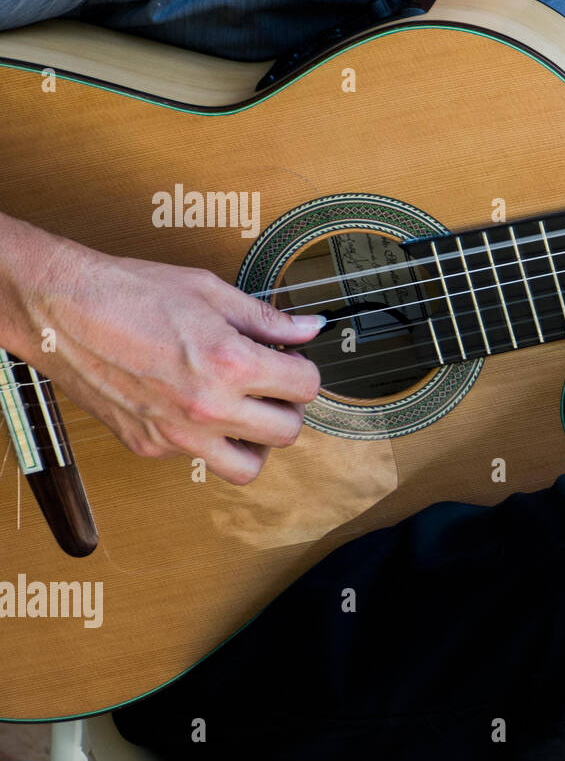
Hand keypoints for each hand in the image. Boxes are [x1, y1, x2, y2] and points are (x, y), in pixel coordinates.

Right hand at [2, 222, 323, 484]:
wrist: (60, 310)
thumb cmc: (128, 294)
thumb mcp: (210, 293)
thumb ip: (267, 319)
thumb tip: (308, 328)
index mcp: (231, 364)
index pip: (305, 387)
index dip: (304, 369)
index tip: (293, 361)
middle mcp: (208, 407)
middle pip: (287, 433)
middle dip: (288, 407)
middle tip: (274, 387)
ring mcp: (177, 434)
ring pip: (247, 467)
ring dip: (256, 442)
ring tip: (245, 412)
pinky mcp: (149, 446)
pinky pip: (197, 459)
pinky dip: (207, 441)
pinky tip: (197, 409)